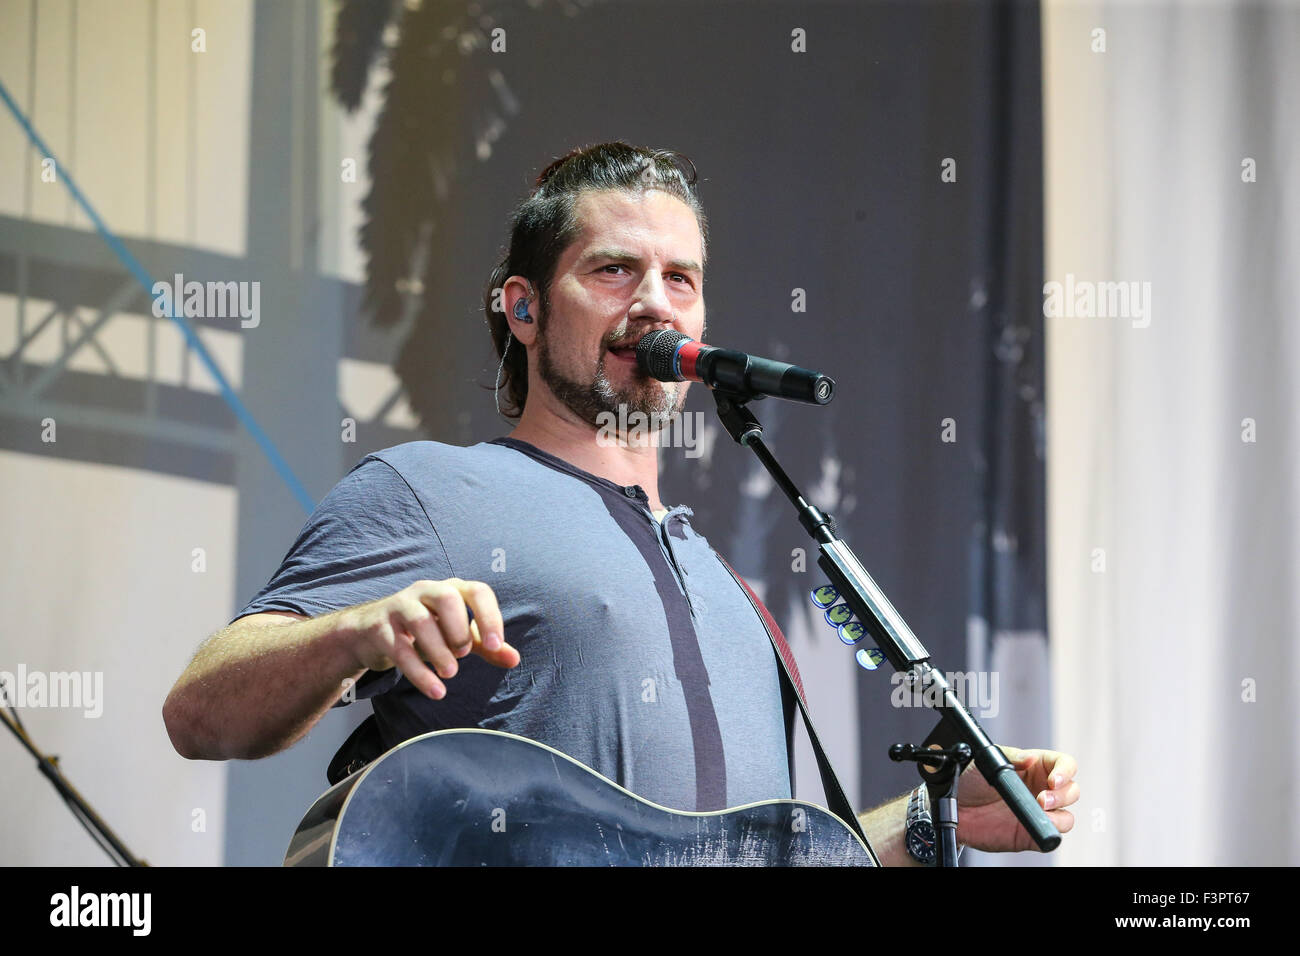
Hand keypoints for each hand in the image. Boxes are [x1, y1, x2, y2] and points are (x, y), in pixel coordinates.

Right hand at [339, 578, 519, 699]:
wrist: (372, 633)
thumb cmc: (426, 631)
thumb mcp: (458, 636)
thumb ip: (486, 646)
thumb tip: (514, 659)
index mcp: (451, 588)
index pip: (477, 591)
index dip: (489, 617)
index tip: (496, 645)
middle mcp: (425, 591)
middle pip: (447, 597)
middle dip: (459, 629)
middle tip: (463, 655)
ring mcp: (400, 607)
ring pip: (420, 621)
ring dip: (439, 651)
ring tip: (450, 673)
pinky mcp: (380, 629)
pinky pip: (400, 649)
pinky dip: (420, 673)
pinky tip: (436, 691)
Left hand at [951, 746, 1077, 852]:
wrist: (952, 806)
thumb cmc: (967, 778)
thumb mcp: (985, 760)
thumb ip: (1011, 758)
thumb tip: (1030, 759)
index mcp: (1033, 766)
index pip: (1063, 764)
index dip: (1065, 771)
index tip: (1054, 779)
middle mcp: (1039, 789)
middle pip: (1071, 791)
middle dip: (1063, 794)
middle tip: (1043, 798)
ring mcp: (1036, 813)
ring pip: (1066, 815)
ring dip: (1059, 814)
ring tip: (1039, 809)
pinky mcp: (1030, 833)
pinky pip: (1052, 835)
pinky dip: (1049, 831)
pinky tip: (1035, 824)